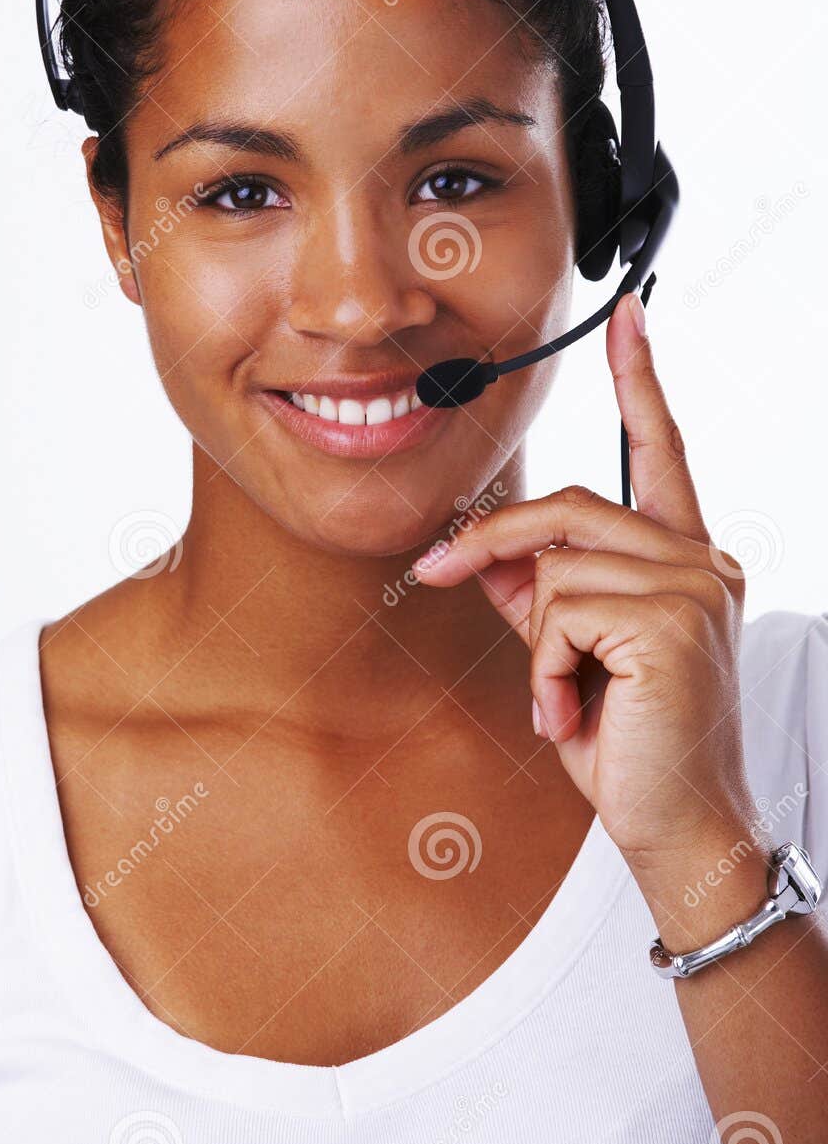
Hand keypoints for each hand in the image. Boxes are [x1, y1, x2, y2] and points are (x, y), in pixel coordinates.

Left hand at [412, 291, 755, 865]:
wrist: (678, 829)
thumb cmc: (633, 746)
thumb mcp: (573, 655)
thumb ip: (539, 592)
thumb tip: (486, 549)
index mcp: (688, 556)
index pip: (660, 450)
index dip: (639, 379)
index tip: (628, 314)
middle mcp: (703, 559)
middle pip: (570, 507)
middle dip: (494, 542)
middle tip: (439, 570)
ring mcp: (695, 587)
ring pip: (556, 566)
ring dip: (535, 642)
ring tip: (562, 701)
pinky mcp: (673, 622)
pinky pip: (559, 612)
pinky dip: (545, 670)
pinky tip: (572, 716)